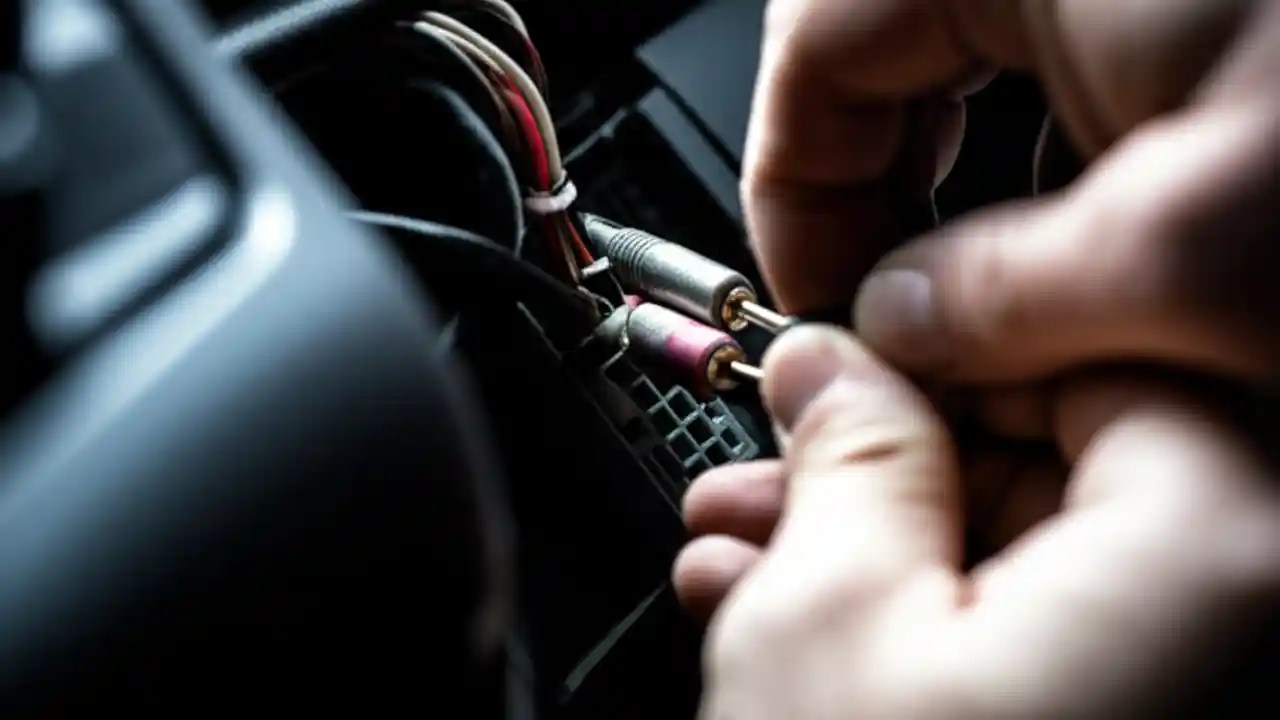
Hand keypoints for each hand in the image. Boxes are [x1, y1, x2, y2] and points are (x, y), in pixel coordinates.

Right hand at [675, 326, 1279, 717]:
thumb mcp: (828, 609)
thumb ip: (845, 446)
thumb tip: (833, 365)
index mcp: (1218, 558)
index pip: (1105, 354)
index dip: (953, 344)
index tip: (857, 359)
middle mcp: (1249, 618)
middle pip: (1063, 464)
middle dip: (886, 459)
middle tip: (779, 458)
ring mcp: (1198, 682)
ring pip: (1035, 564)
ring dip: (876, 544)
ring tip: (746, 558)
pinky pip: (1044, 640)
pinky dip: (922, 624)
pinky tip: (793, 627)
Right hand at [744, 0, 1279, 383]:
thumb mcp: (1201, 253)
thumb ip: (1007, 301)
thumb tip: (902, 323)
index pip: (814, 50)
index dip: (792, 194)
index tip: (822, 305)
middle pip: (879, 57)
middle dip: (874, 194)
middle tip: (897, 309)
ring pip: (972, 69)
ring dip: (966, 192)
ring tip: (997, 299)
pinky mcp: (1196, 10)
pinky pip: (1069, 72)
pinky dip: (1054, 168)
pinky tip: (1098, 248)